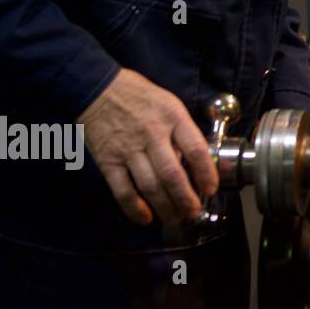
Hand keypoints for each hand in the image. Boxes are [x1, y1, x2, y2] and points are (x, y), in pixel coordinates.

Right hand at [79, 68, 217, 226]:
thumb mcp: (170, 104)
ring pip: (149, 186)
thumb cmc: (140, 96)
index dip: (206, 173)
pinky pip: (122, 190)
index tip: (211, 189)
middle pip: (172, 174)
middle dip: (186, 199)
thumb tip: (196, 162)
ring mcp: (128, 149)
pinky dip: (134, 208)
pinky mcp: (108, 161)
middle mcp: (152, 134)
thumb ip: (182, 131)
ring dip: (164, 207)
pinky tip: (145, 218)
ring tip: (175, 219)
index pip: (196, 149)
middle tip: (194, 213)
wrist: (98, 88)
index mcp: (173, 118)